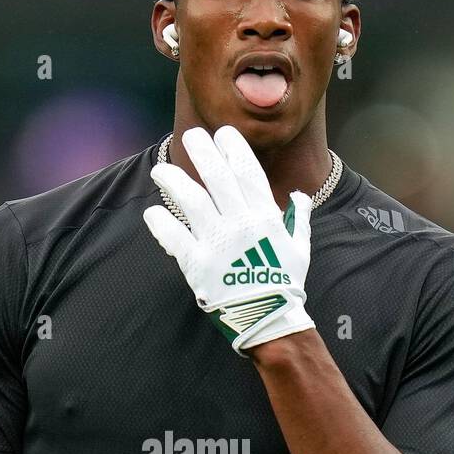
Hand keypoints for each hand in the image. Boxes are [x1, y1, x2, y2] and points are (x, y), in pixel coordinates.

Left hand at [143, 125, 314, 356]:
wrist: (270, 320)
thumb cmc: (285, 284)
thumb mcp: (300, 248)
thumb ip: (298, 218)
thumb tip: (301, 197)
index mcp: (265, 217)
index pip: (247, 172)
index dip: (234, 149)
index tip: (223, 133)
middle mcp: (240, 224)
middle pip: (217, 177)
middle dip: (203, 151)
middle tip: (191, 136)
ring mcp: (218, 243)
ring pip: (192, 201)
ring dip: (174, 181)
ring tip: (160, 170)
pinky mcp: (198, 264)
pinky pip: (175, 238)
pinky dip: (161, 224)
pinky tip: (152, 212)